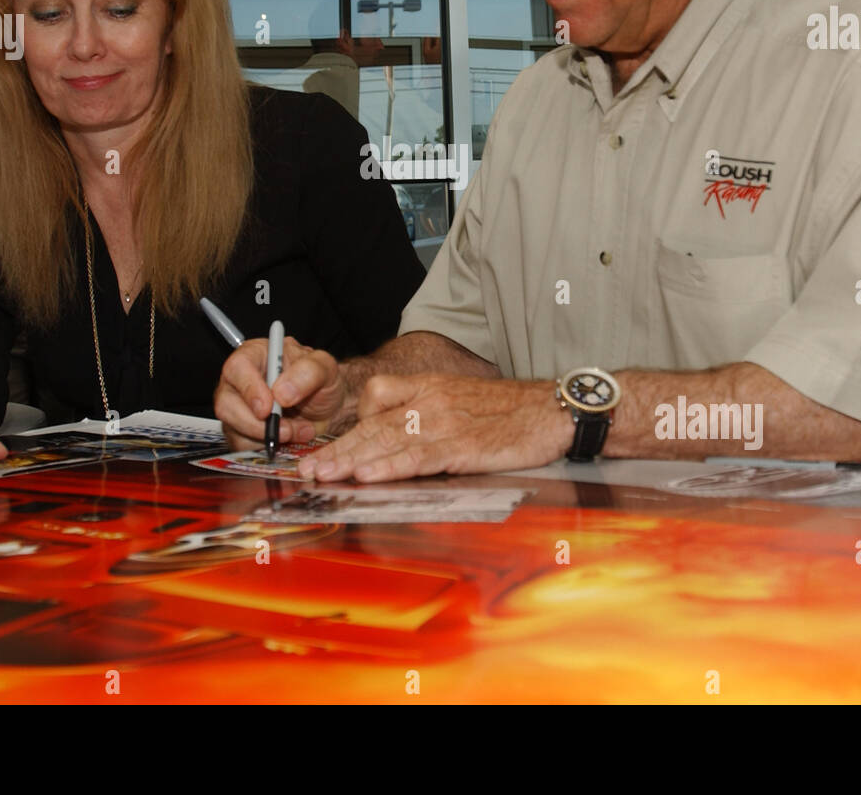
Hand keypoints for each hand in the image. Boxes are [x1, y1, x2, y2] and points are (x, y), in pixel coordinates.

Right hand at [214, 335, 345, 449]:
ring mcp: (237, 408)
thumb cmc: (322, 382)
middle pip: (226, 404)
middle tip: (286, 430)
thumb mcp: (325, 368)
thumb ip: (307, 372)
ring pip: (233, 429)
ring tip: (296, 431)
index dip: (249, 389)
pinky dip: (266, 448)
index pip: (237, 368)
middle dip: (256, 423)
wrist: (330, 410)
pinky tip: (288, 439)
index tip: (267, 408)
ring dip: (266, 437)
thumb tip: (281, 393)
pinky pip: (242, 446)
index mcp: (255, 355)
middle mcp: (240, 381)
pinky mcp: (241, 432)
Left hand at [298, 374, 568, 482]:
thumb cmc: (511, 410)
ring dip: (350, 460)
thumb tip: (398, 439)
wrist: (554, 409)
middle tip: (307, 467)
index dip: (350, 423)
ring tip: (323, 475)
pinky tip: (367, 476)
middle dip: (337, 448)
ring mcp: (445, 422)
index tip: (326, 446)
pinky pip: (418, 457)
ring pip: (387, 440)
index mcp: (429, 385)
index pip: (377, 395)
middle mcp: (430, 400)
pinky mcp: (462, 446)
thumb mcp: (463, 398)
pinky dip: (389, 467)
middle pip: (373, 423)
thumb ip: (429, 411)